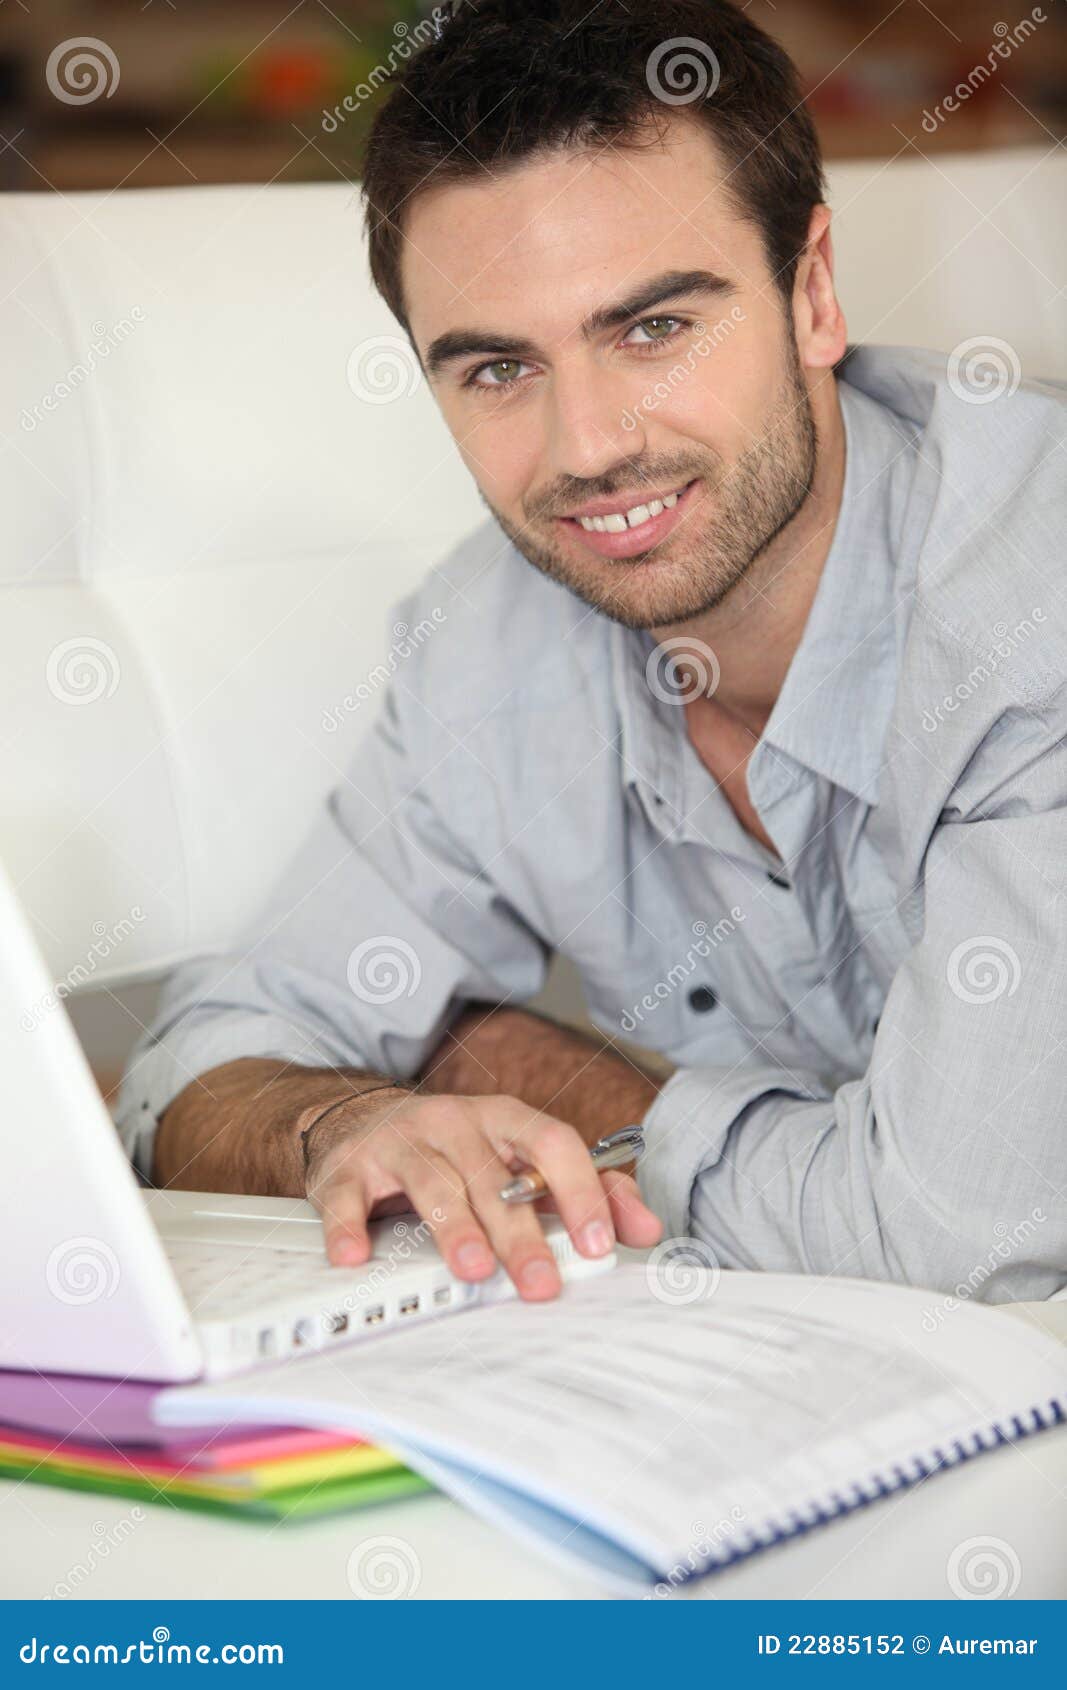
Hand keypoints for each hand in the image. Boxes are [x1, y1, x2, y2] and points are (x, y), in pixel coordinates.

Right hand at [303, 1088, 661, 1299]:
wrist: (365, 1122)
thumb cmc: (458, 1152)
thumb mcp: (522, 1161)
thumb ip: (587, 1192)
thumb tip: (647, 1228)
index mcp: (505, 1120)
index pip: (552, 1143)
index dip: (579, 1191)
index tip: (597, 1242)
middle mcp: (455, 1124)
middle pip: (493, 1176)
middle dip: (520, 1234)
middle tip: (540, 1284)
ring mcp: (400, 1142)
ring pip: (431, 1182)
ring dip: (453, 1228)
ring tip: (473, 1270)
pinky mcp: (349, 1167)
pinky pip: (349, 1197)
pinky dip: (351, 1226)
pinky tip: (357, 1255)